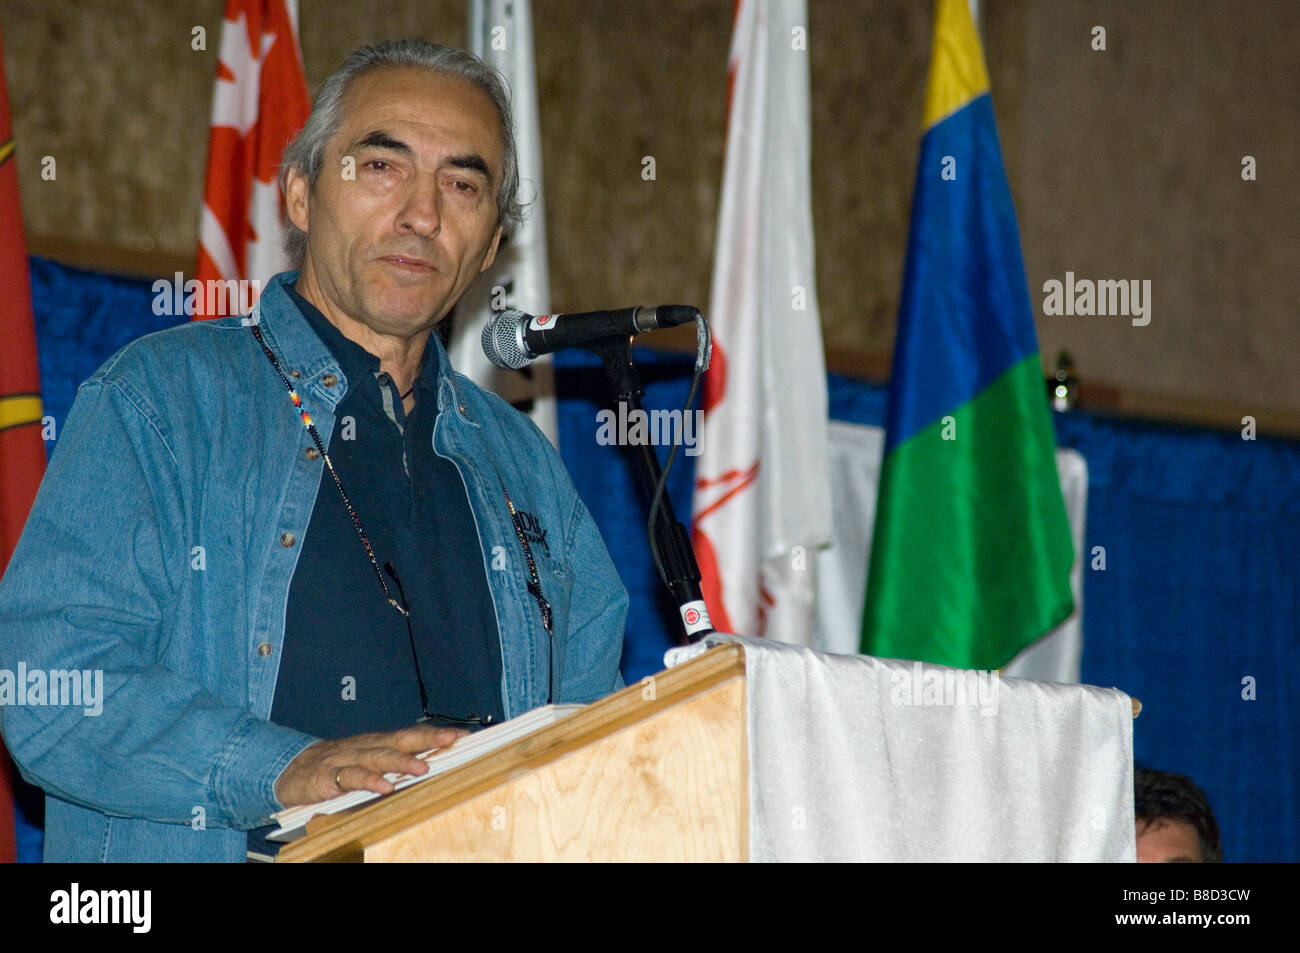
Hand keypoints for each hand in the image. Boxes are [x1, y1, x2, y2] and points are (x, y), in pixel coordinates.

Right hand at [274, 724, 469, 807]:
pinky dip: (368, 781)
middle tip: (452, 739)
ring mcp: (348, 759)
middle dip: (428, 738)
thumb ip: (394, 765)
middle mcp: (367, 747)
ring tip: (422, 767)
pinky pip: (351, 778)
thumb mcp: (367, 763)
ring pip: (378, 757)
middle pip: (401, 740)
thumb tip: (431, 768)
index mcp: (378, 744)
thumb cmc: (336, 767)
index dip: (436, 735)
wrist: (289, 770)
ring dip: (402, 761)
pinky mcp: (329, 776)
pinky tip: (383, 787)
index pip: (412, 735)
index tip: (463, 735)